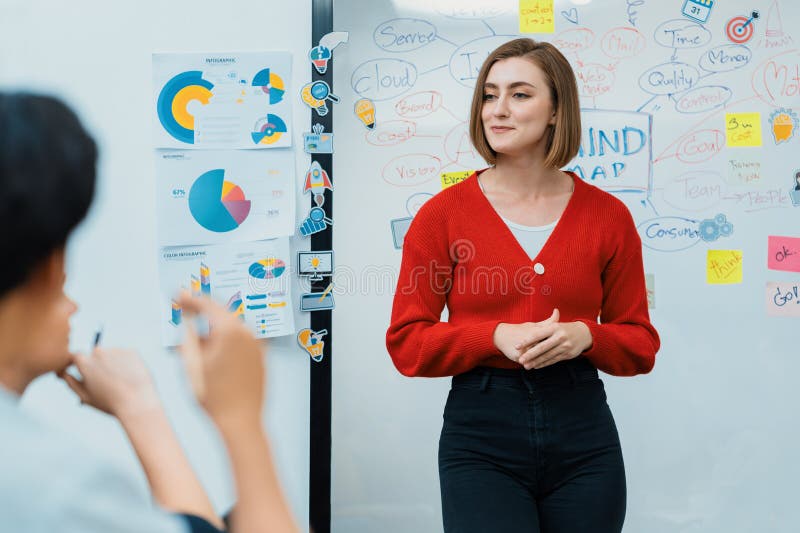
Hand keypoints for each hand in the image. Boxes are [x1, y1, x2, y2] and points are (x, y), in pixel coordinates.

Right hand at [58, 348, 160, 419]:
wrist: (137, 403)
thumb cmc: (109, 402)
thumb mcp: (85, 396)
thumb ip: (71, 382)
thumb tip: (62, 372)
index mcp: (84, 362)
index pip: (75, 357)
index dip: (76, 364)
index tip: (81, 373)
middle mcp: (99, 351)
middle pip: (94, 355)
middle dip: (97, 365)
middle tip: (105, 383)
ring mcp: (116, 350)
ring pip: (111, 355)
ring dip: (112, 364)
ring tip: (119, 383)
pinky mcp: (131, 351)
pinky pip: (124, 356)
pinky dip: (125, 364)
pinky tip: (129, 378)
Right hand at [178, 293, 264, 430]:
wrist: (240, 421)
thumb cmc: (215, 398)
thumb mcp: (192, 364)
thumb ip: (188, 337)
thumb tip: (185, 320)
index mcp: (230, 331)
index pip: (207, 305)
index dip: (190, 298)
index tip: (179, 295)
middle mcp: (248, 333)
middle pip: (221, 312)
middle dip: (202, 310)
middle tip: (185, 307)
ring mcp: (257, 344)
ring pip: (232, 326)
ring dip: (214, 326)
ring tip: (196, 335)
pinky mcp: (261, 355)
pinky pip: (241, 339)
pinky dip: (226, 338)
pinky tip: (213, 348)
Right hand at [493, 310, 560, 362]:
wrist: (500, 336)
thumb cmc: (519, 329)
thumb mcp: (533, 325)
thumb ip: (547, 321)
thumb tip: (557, 311)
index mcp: (535, 331)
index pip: (550, 337)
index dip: (559, 341)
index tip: (568, 343)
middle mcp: (530, 340)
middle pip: (546, 348)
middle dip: (555, 352)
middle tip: (566, 353)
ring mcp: (525, 349)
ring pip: (539, 357)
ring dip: (546, 360)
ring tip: (556, 360)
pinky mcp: (519, 357)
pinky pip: (530, 362)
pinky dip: (536, 364)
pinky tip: (541, 366)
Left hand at [516, 309, 592, 369]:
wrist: (584, 333)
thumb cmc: (564, 328)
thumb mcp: (555, 324)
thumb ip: (542, 327)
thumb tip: (526, 329)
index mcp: (554, 328)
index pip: (537, 335)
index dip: (526, 341)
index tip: (517, 346)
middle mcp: (559, 337)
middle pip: (542, 347)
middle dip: (530, 355)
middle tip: (520, 360)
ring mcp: (564, 346)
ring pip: (547, 356)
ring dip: (536, 361)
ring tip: (526, 365)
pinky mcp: (568, 354)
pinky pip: (554, 360)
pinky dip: (544, 364)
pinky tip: (536, 366)